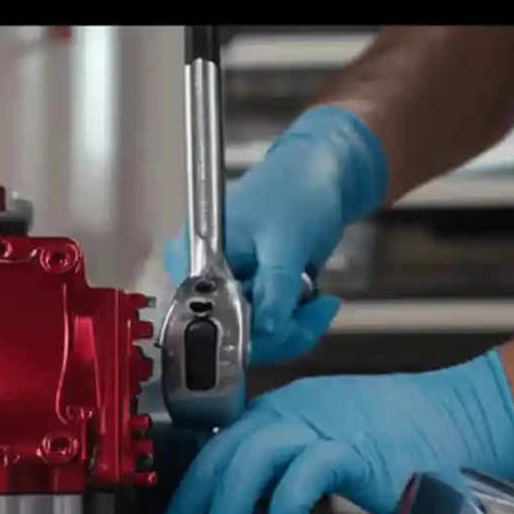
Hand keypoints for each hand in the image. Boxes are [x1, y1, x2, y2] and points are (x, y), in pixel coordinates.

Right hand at [163, 104, 387, 363]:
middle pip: (227, 333)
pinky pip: (264, 328)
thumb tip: (266, 329)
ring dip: (291, 328)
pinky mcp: (245, 295)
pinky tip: (313, 303)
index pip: (207, 315)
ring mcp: (223, 288)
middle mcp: (200, 277)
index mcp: (192, 256)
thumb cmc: (296, 192)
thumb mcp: (286, 241)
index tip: (284, 324)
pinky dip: (292, 323)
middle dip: (278, 331)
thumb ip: (274, 287)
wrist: (320, 176)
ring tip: (320, 302)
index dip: (244, 331)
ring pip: (250, 337)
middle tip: (315, 310)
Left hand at [163, 351, 513, 513]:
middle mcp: (297, 410)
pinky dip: (284, 507)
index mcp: (287, 408)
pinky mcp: (353, 447)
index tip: (180, 509)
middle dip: (200, 491)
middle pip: (229, 445)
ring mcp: (324, 425)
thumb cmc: (403, 434)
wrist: (462, 417)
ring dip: (230, 502)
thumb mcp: (330, 439)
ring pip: (256, 455)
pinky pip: (305, 473)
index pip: (224, 437)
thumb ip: (289, 459)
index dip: (196, 475)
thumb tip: (248, 498)